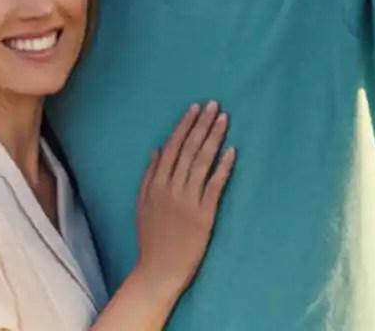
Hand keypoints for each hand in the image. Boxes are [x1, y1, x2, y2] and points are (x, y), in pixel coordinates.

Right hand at [134, 101, 235, 294]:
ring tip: (223, 119)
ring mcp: (188, 201)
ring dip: (213, 138)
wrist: (159, 269)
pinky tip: (232, 151)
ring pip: (202, 162)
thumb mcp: (142, 204)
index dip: (185, 126)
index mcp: (155, 184)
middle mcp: (170, 189)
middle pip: (188, 149)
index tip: (195, 108)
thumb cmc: (151, 237)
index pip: (172, 147)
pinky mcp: (204, 215)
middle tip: (214, 105)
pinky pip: (215, 186)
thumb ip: (149, 176)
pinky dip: (223, 167)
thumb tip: (156, 149)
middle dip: (202, 124)